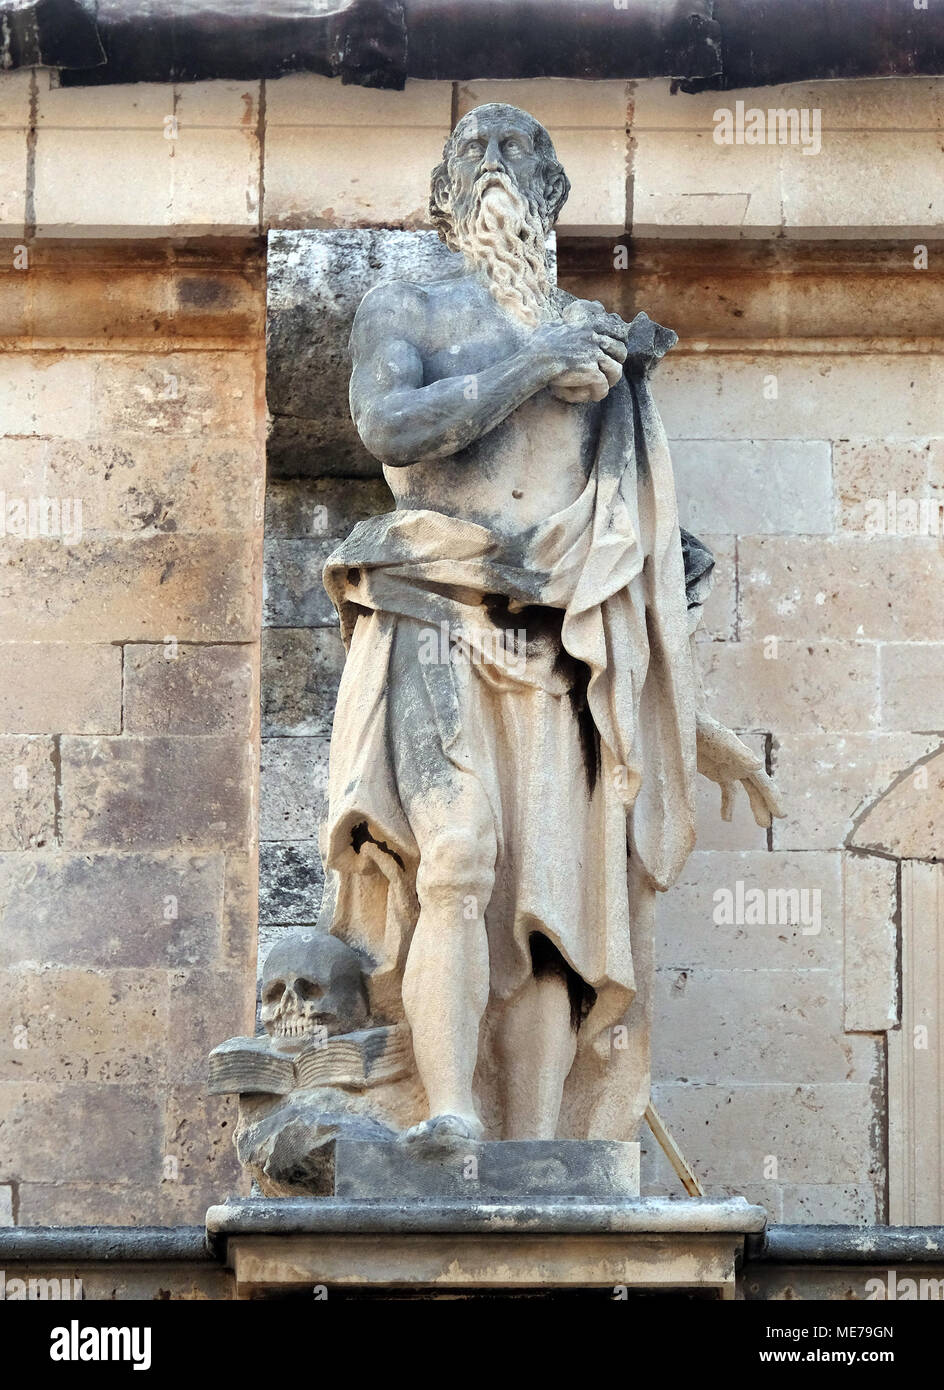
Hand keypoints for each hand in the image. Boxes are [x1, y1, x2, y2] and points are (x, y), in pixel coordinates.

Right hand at [537, 300, 628, 402]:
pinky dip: (600, 392)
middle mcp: (593, 338)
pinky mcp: (590, 371)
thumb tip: (561, 321)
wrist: (534, 360)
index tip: (613, 353)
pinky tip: (595, 396)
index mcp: (587, 326)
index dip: (617, 343)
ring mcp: (593, 354)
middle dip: (617, 362)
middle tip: (610, 371)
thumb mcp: (550, 327)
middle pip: (621, 350)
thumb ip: (561, 324)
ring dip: (611, 380)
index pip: (615, 331)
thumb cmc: (537, 346)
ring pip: (616, 369)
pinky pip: (603, 385)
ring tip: (604, 386)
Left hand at [695, 711, 784, 826]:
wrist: (686, 720)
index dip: (773, 797)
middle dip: (766, 804)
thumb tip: (758, 765)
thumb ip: (738, 752)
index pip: (762, 782)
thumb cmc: (703, 728)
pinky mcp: (715, 771)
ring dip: (755, 805)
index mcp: (744, 758)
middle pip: (758, 788)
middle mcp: (740, 764)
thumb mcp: (720, 739)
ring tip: (763, 823)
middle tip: (773, 821)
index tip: (782, 814)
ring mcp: (728, 768)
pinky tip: (726, 819)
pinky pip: (727, 791)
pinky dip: (728, 804)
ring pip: (746, 790)